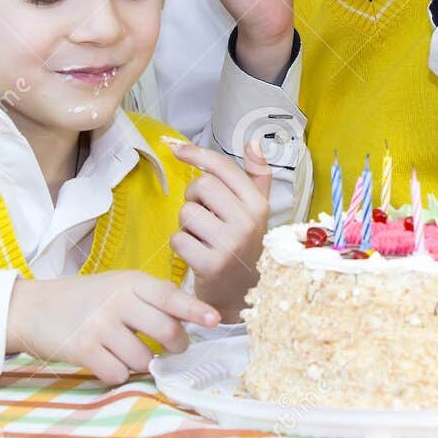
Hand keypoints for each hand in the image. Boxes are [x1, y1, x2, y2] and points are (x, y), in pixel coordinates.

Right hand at [5, 271, 219, 385]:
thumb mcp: (118, 285)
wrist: (33, 308)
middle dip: (176, 346)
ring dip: (140, 362)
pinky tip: (105, 359)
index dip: (195, 309)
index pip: (170, 296)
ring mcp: (100, 326)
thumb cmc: (84, 298)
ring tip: (123, 349)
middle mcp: (117, 302)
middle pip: (167, 332)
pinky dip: (116, 373)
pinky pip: (119, 374)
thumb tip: (188, 321)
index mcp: (130, 282)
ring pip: (144, 359)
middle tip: (171, 347)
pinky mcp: (84, 350)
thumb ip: (150, 298)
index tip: (214, 320)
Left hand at [165, 137, 272, 321]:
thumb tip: (253, 143)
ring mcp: (230, 244)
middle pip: (202, 186)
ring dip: (186, 223)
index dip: (197, 154)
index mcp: (259, 205)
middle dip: (194, 196)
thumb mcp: (258, 211)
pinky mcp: (211, 265)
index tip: (178, 150)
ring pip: (187, 212)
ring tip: (201, 235)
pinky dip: (180, 244)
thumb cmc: (245, 246)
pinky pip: (179, 238)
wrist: (243, 294)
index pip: (223, 168)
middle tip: (202, 212)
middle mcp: (248, 222)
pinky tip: (194, 252)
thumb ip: (257, 177)